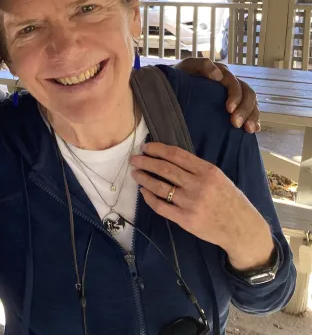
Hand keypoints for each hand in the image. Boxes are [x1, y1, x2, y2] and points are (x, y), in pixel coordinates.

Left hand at [130, 142, 274, 270]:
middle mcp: (198, 185)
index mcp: (207, 171)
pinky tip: (144, 191)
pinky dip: (149, 198)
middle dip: (145, 162)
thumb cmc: (230, 200)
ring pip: (159, 187)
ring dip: (144, 178)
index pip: (176, 155)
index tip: (145, 147)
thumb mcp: (219, 178)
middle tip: (134, 159)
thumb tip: (168, 158)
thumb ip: (197, 169)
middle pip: (164, 169)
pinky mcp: (185, 219)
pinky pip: (161, 206)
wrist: (242, 229)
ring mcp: (191, 203)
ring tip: (135, 173)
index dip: (157, 149)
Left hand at [174, 57, 259, 132]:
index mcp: (223, 74)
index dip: (235, 96)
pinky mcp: (234, 106)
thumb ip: (201, 65)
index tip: (229, 109)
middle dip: (244, 109)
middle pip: (247, 94)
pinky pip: (250, 111)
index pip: (235, 84)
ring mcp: (234, 95)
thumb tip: (218, 75)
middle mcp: (232, 83)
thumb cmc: (180, 76)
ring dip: (252, 116)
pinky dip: (254, 119)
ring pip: (252, 103)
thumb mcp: (188, 67)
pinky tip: (254, 130)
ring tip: (248, 129)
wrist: (174, 86)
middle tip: (236, 123)